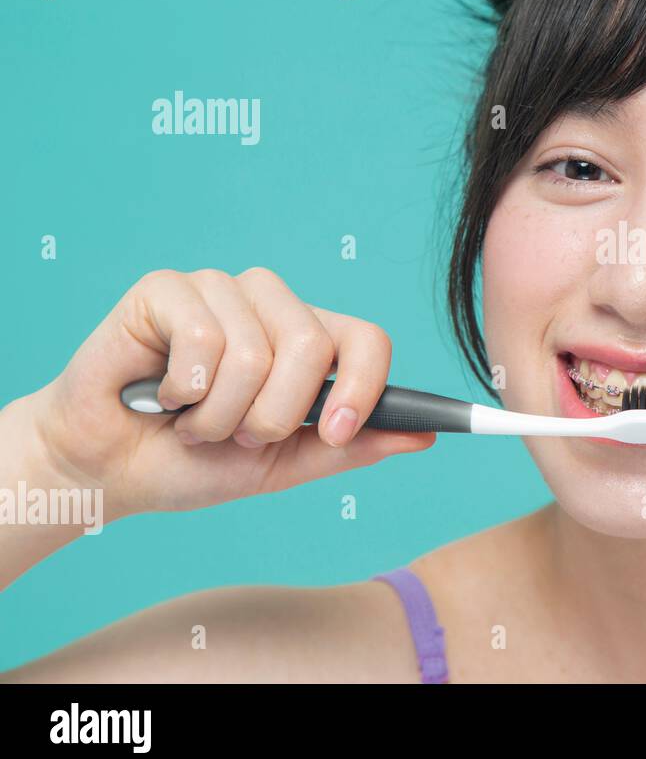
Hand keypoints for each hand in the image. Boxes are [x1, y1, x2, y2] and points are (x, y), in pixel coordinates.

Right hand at [28, 267, 435, 520]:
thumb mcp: (283, 465)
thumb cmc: (195, 462)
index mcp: (309, 341)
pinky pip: (203, 337)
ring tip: (193, 419)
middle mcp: (272, 305)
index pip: (367, 339)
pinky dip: (183, 389)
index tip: (336, 433)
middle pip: (313, 346)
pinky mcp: (167, 288)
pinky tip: (163, 393)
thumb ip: (349, 448)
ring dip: (220, 413)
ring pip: (255, 350)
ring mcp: (220, 290)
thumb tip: (423, 434)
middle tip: (236, 434)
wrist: (109, 471)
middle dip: (272, 416)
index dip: (365, 388)